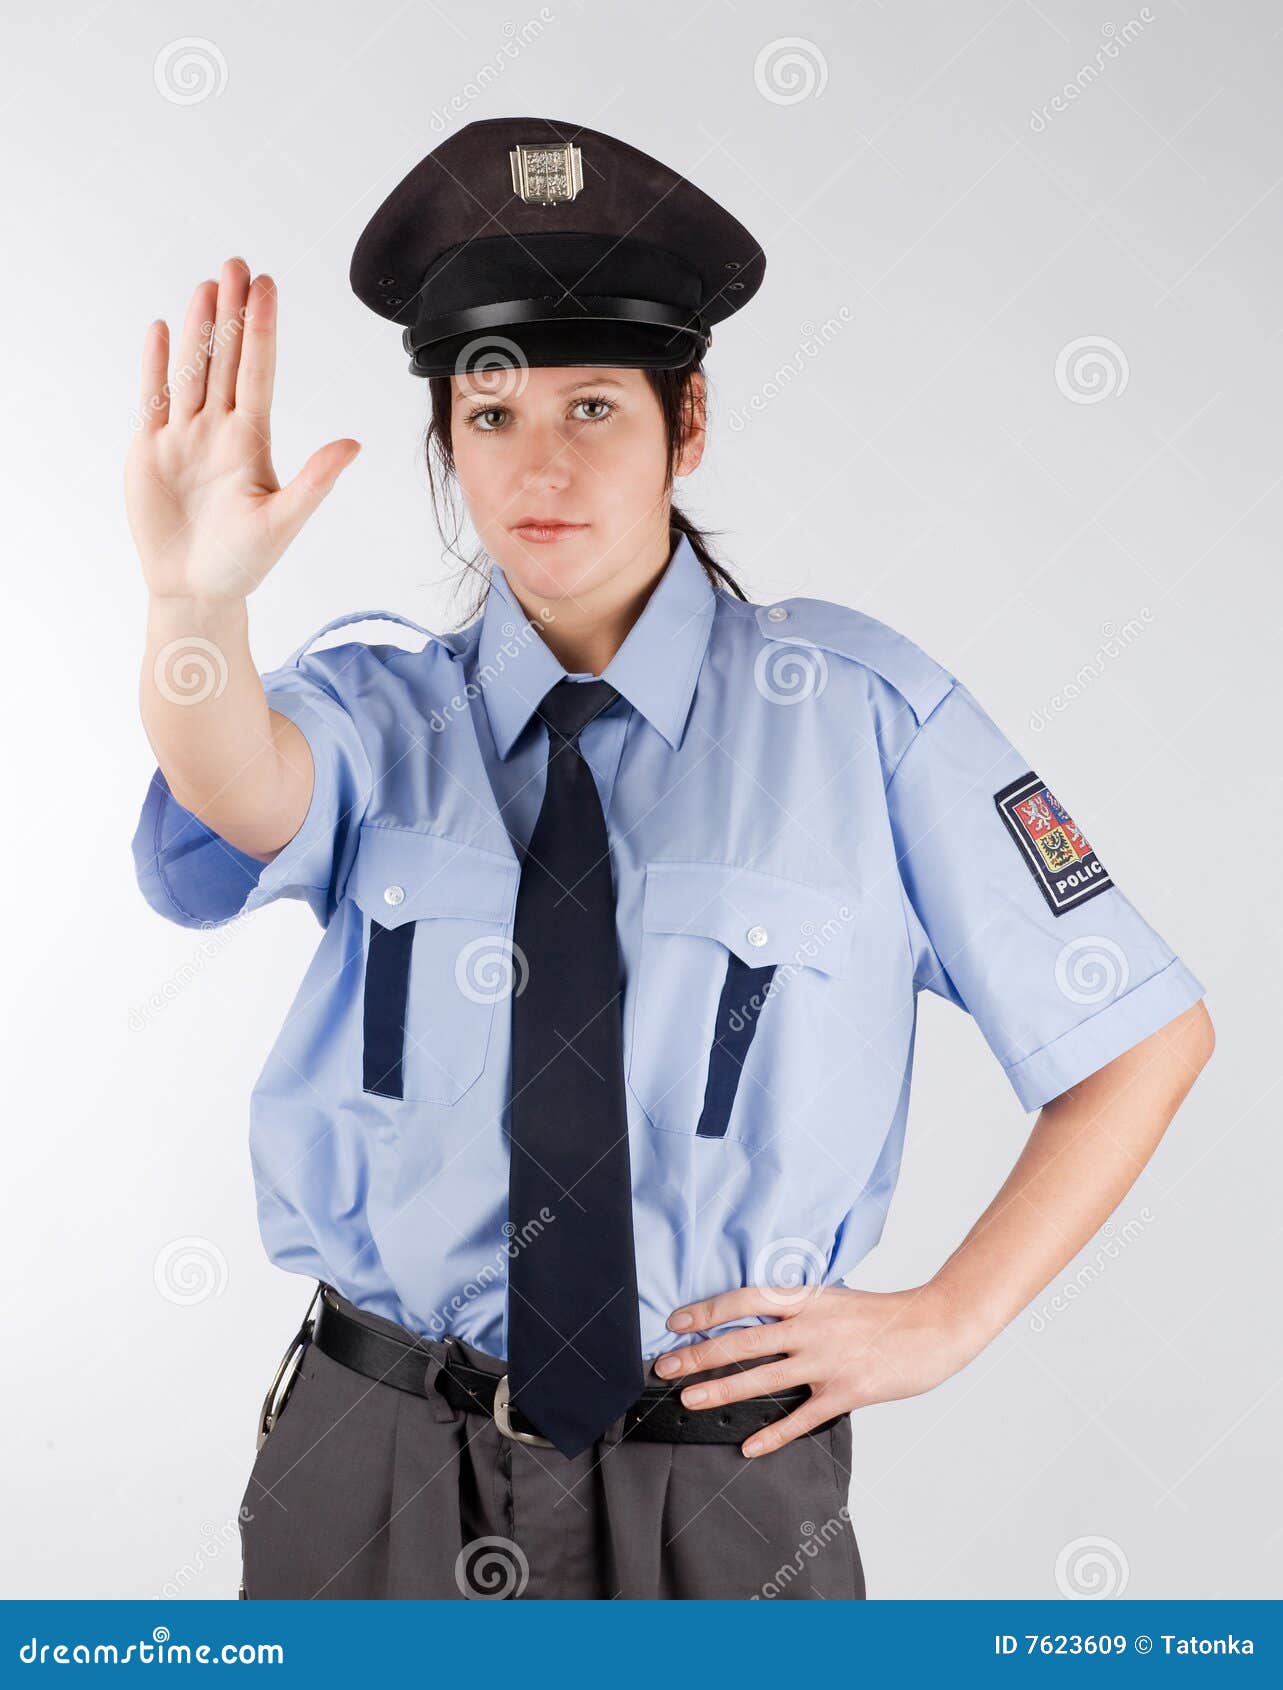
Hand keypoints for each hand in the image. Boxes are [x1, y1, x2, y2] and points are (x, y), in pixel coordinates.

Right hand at [125, 255, 360, 602]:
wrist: (196, 589)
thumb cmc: (243, 563)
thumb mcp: (283, 522)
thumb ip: (315, 481)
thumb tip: (353, 445)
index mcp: (252, 441)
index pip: (258, 372)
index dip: (262, 329)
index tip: (267, 286)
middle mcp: (219, 430)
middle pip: (225, 360)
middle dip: (232, 313)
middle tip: (236, 264)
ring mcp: (184, 437)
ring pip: (191, 371)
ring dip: (197, 330)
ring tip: (205, 286)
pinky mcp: (151, 450)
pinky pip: (154, 399)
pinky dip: (156, 366)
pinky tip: (160, 331)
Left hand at [656, 1282, 979, 1457]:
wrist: (934, 1326)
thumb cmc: (883, 1314)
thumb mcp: (834, 1299)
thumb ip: (799, 1310)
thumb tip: (760, 1321)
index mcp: (806, 1299)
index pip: (744, 1300)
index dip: (706, 1311)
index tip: (675, 1323)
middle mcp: (810, 1327)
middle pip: (742, 1341)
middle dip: (698, 1355)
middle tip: (664, 1367)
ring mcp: (827, 1360)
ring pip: (762, 1377)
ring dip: (721, 1390)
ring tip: (690, 1400)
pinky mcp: (846, 1391)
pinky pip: (801, 1417)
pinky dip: (772, 1433)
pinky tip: (748, 1445)